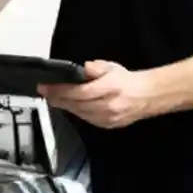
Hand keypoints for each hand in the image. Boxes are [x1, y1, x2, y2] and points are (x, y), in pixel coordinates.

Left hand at [38, 60, 156, 128]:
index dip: (60, 90)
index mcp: (109, 89)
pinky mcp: (108, 125)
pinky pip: (87, 120)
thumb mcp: (112, 67)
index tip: (46, 87)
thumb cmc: (127, 81)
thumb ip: (96, 68)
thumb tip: (84, 68)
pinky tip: (69, 106)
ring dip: (64, 106)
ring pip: (80, 114)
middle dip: (57, 99)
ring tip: (53, 99)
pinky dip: (76, 113)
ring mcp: (108, 118)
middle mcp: (108, 105)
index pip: (79, 92)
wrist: (146, 96)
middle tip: (45, 92)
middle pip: (76, 105)